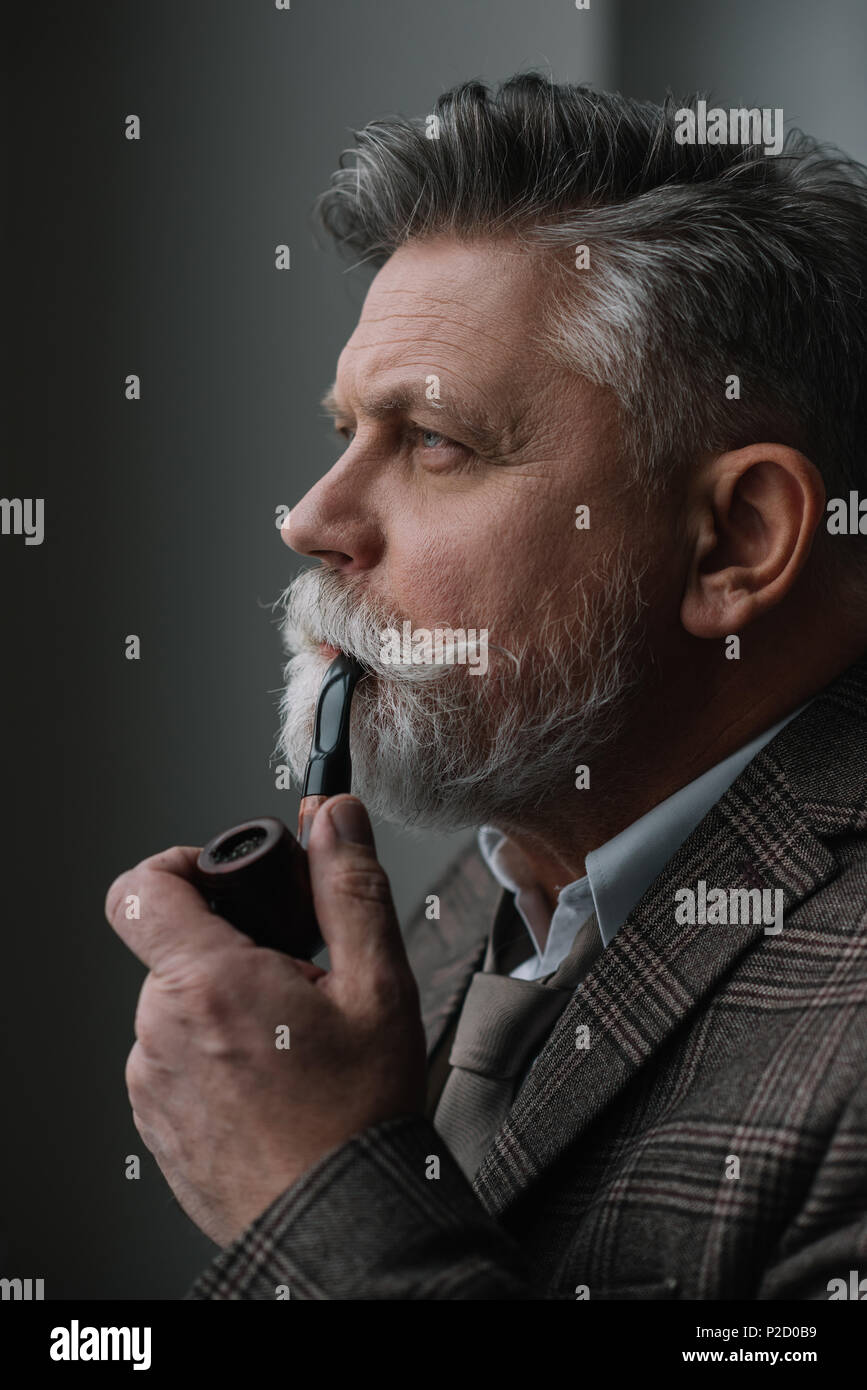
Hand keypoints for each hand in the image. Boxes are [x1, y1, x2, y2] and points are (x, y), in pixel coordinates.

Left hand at [104, 795, 427, 1246]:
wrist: (340, 1224)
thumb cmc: (358, 1118)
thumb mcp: (378, 987)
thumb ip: (349, 888)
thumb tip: (335, 818)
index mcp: (208, 983)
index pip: (142, 888)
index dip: (177, 865)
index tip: (217, 878)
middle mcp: (159, 1032)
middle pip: (175, 953)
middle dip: (231, 954)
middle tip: (295, 992)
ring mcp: (150, 1086)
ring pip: (178, 1011)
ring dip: (223, 1012)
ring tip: (289, 1050)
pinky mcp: (155, 1127)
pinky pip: (173, 1065)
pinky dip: (213, 1060)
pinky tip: (269, 1089)